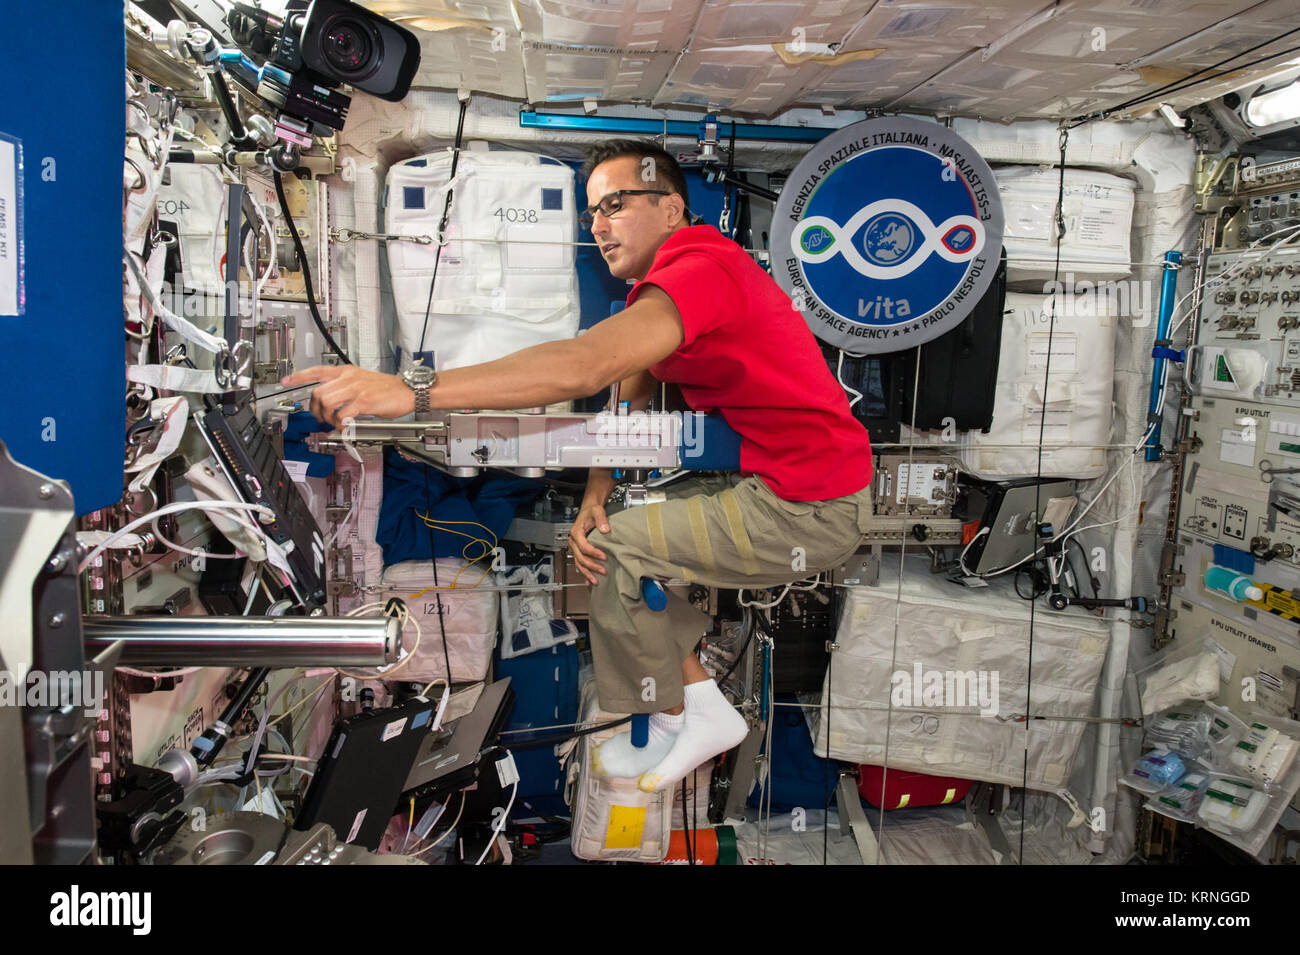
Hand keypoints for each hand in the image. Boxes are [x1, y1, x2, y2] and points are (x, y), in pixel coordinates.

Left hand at [280, 365, 414, 428]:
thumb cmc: (388, 389)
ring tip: (336, 423)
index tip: (285, 382)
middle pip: (318, 392)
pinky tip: (346, 426)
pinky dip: (341, 424)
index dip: (299, 376)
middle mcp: (349, 378)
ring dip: (328, 418)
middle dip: (316, 409)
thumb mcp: (363, 381)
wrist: (408, 391)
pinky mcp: (364, 401)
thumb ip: (346, 387)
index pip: (317, 371)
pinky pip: (343, 415)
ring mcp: (356, 389)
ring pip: (327, 403)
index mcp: (347, 371)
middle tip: (322, 418)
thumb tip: (331, 402)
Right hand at [568, 501, 610, 584]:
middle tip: (603, 571)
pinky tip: (588, 581)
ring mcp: (575, 547)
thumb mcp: (597, 511)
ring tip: (595, 581)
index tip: (604, 556)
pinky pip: (579, 563)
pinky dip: (583, 573)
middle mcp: (573, 541)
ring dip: (587, 573)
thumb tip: (605, 530)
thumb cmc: (591, 511)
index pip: (583, 546)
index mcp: (576, 532)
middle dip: (591, 566)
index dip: (593, 553)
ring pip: (578, 563)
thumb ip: (601, 519)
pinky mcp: (578, 550)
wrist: (588, 511)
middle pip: (580, 557)